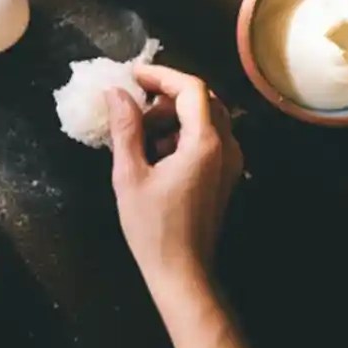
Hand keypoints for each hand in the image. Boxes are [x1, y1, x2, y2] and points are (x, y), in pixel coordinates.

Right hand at [105, 65, 241, 285]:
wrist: (182, 271)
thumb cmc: (153, 229)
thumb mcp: (130, 175)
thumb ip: (125, 129)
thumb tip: (116, 94)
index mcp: (206, 144)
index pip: (190, 88)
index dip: (161, 76)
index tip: (133, 77)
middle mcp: (227, 148)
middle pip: (201, 100)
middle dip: (165, 98)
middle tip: (134, 111)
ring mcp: (231, 163)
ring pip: (206, 119)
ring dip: (173, 118)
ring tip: (141, 140)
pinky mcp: (226, 176)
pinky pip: (208, 140)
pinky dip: (182, 136)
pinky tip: (156, 157)